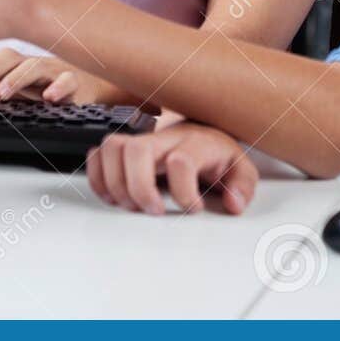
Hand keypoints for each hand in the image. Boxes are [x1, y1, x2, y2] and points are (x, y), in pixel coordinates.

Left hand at [0, 49, 134, 104]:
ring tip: (0, 96)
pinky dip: (59, 87)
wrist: (91, 87)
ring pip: (32, 66)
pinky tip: (49, 98)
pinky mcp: (76, 81)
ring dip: (14, 79)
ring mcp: (52, 69)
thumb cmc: (44, 89)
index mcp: (8, 64)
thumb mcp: (10, 92)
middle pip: (3, 57)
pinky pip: (69, 80)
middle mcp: (28, 62)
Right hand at [86, 123, 256, 215]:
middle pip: (136, 150)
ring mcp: (142, 140)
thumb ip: (242, 186)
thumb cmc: (217, 154)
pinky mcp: (125, 147)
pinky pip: (98, 153)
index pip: (181, 161)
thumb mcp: (240, 169)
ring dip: (114, 182)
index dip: (184, 192)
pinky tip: (112, 195)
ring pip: (111, 147)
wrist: (202, 130)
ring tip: (131, 205)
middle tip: (152, 210)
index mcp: (195, 143)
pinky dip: (97, 177)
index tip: (192, 207)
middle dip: (138, 187)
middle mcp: (164, 138)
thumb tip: (233, 203)